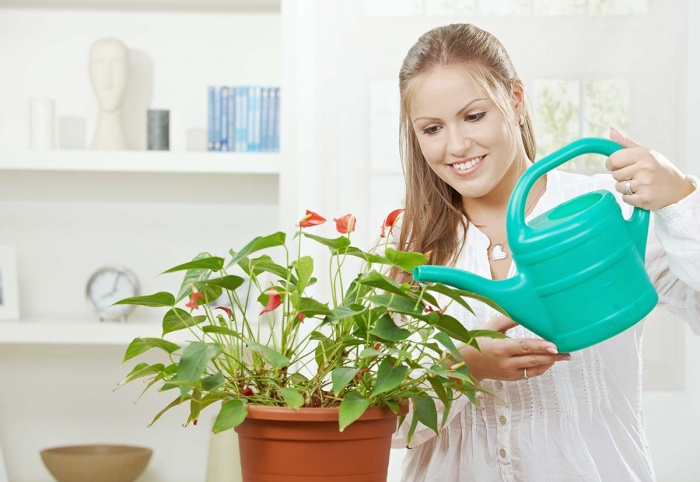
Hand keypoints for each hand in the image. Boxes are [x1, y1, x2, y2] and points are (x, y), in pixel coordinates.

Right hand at [456, 316, 570, 381]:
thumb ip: (507, 319)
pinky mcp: (511, 378)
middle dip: (552, 356)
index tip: (555, 346)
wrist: (466, 364)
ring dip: (550, 363)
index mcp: (500, 348)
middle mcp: (505, 363)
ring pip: (535, 369)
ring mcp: (509, 372)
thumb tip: (525, 313)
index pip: (525, 347)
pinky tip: (548, 360)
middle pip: (534, 360)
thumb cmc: (476, 341)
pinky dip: (541, 366)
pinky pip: (530, 373)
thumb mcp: (489, 327)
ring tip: (563, 356)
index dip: (541, 347)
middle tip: (567, 352)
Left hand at [607, 127, 694, 209]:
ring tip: (640, 184)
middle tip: (635, 175)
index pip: (613, 160)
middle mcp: (644, 168)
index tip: (619, 165)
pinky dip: (631, 198)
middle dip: (621, 176)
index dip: (612, 164)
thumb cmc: (659, 169)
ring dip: (626, 188)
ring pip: (619, 187)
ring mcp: (645, 184)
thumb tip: (611, 130)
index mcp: (643, 154)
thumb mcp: (646, 152)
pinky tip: (642, 192)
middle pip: (615, 174)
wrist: (678, 190)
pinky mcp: (644, 198)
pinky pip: (625, 198)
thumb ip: (626, 143)